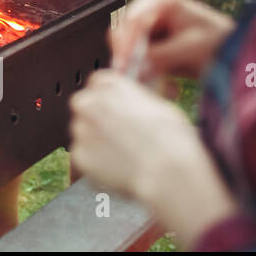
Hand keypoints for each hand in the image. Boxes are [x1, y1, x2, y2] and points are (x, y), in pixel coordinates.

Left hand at [70, 70, 238, 244]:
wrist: (171, 173)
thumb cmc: (175, 139)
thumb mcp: (161, 104)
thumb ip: (139, 96)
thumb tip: (137, 90)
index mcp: (107, 85)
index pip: (99, 82)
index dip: (113, 97)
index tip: (123, 109)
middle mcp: (87, 104)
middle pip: (87, 106)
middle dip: (101, 118)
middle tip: (126, 135)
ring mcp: (80, 131)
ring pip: (84, 133)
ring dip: (99, 141)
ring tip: (129, 155)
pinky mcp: (79, 158)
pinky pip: (86, 158)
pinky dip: (99, 163)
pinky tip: (122, 168)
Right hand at [111, 0, 234, 80]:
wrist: (240, 54)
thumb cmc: (221, 43)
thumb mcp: (189, 48)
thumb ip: (159, 55)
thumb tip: (133, 65)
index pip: (132, 20)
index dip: (126, 44)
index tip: (124, 65)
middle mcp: (150, 8)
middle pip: (126, 34)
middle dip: (133, 59)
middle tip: (138, 78)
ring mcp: (151, 26)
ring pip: (130, 50)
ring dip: (144, 71)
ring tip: (166, 87)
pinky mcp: (153, 44)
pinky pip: (140, 60)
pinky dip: (152, 74)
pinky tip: (170, 86)